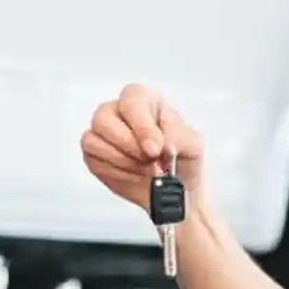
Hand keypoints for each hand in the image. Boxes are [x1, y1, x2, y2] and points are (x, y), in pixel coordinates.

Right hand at [81, 83, 204, 212]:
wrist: (178, 188)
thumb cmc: (184, 158)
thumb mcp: (194, 144)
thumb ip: (180, 138)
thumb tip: (163, 143)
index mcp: (144, 100)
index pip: (132, 103)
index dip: (141, 127)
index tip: (155, 149)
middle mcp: (119, 111)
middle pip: (104, 120)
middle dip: (129, 147)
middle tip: (152, 162)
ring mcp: (104, 133)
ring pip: (94, 142)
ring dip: (123, 162)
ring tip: (147, 169)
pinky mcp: (95, 155)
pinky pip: (94, 161)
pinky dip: (117, 172)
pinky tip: (134, 174)